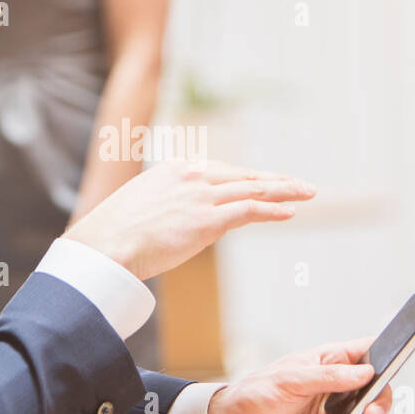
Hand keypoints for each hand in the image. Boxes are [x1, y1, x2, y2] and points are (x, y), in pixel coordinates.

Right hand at [62, 159, 315, 280]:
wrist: (107, 243)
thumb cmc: (117, 233)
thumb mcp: (144, 206)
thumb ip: (168, 206)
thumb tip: (181, 221)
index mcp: (177, 170)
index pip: (224, 172)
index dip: (251, 178)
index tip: (268, 182)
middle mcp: (193, 176)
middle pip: (246, 176)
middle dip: (277, 181)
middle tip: (302, 184)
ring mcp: (202, 196)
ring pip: (254, 189)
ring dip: (285, 191)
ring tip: (308, 193)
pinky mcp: (208, 219)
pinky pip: (250, 210)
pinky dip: (273, 210)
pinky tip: (290, 212)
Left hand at [205, 337, 393, 413]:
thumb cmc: (253, 396)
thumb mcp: (289, 379)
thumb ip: (328, 377)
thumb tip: (365, 372)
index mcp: (327, 363)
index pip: (365, 354)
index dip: (383, 357)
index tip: (390, 366)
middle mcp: (335, 390)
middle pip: (375, 392)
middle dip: (379, 403)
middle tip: (372, 411)